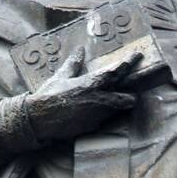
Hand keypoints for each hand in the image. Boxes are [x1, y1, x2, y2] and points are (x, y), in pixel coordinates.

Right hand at [26, 46, 141, 142]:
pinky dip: (102, 115)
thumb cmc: (48, 95)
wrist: (39, 120)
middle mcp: (98, 101)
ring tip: (116, 103)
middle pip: (125, 98)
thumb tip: (80, 49)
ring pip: (115, 110)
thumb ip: (74, 63)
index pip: (116, 72)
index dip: (128, 63)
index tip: (138, 56)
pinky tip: (97, 114)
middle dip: (131, 96)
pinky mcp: (91, 128)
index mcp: (91, 84)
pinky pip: (102, 120)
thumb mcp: (61, 76)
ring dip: (117, 106)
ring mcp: (96, 116)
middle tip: (134, 94)